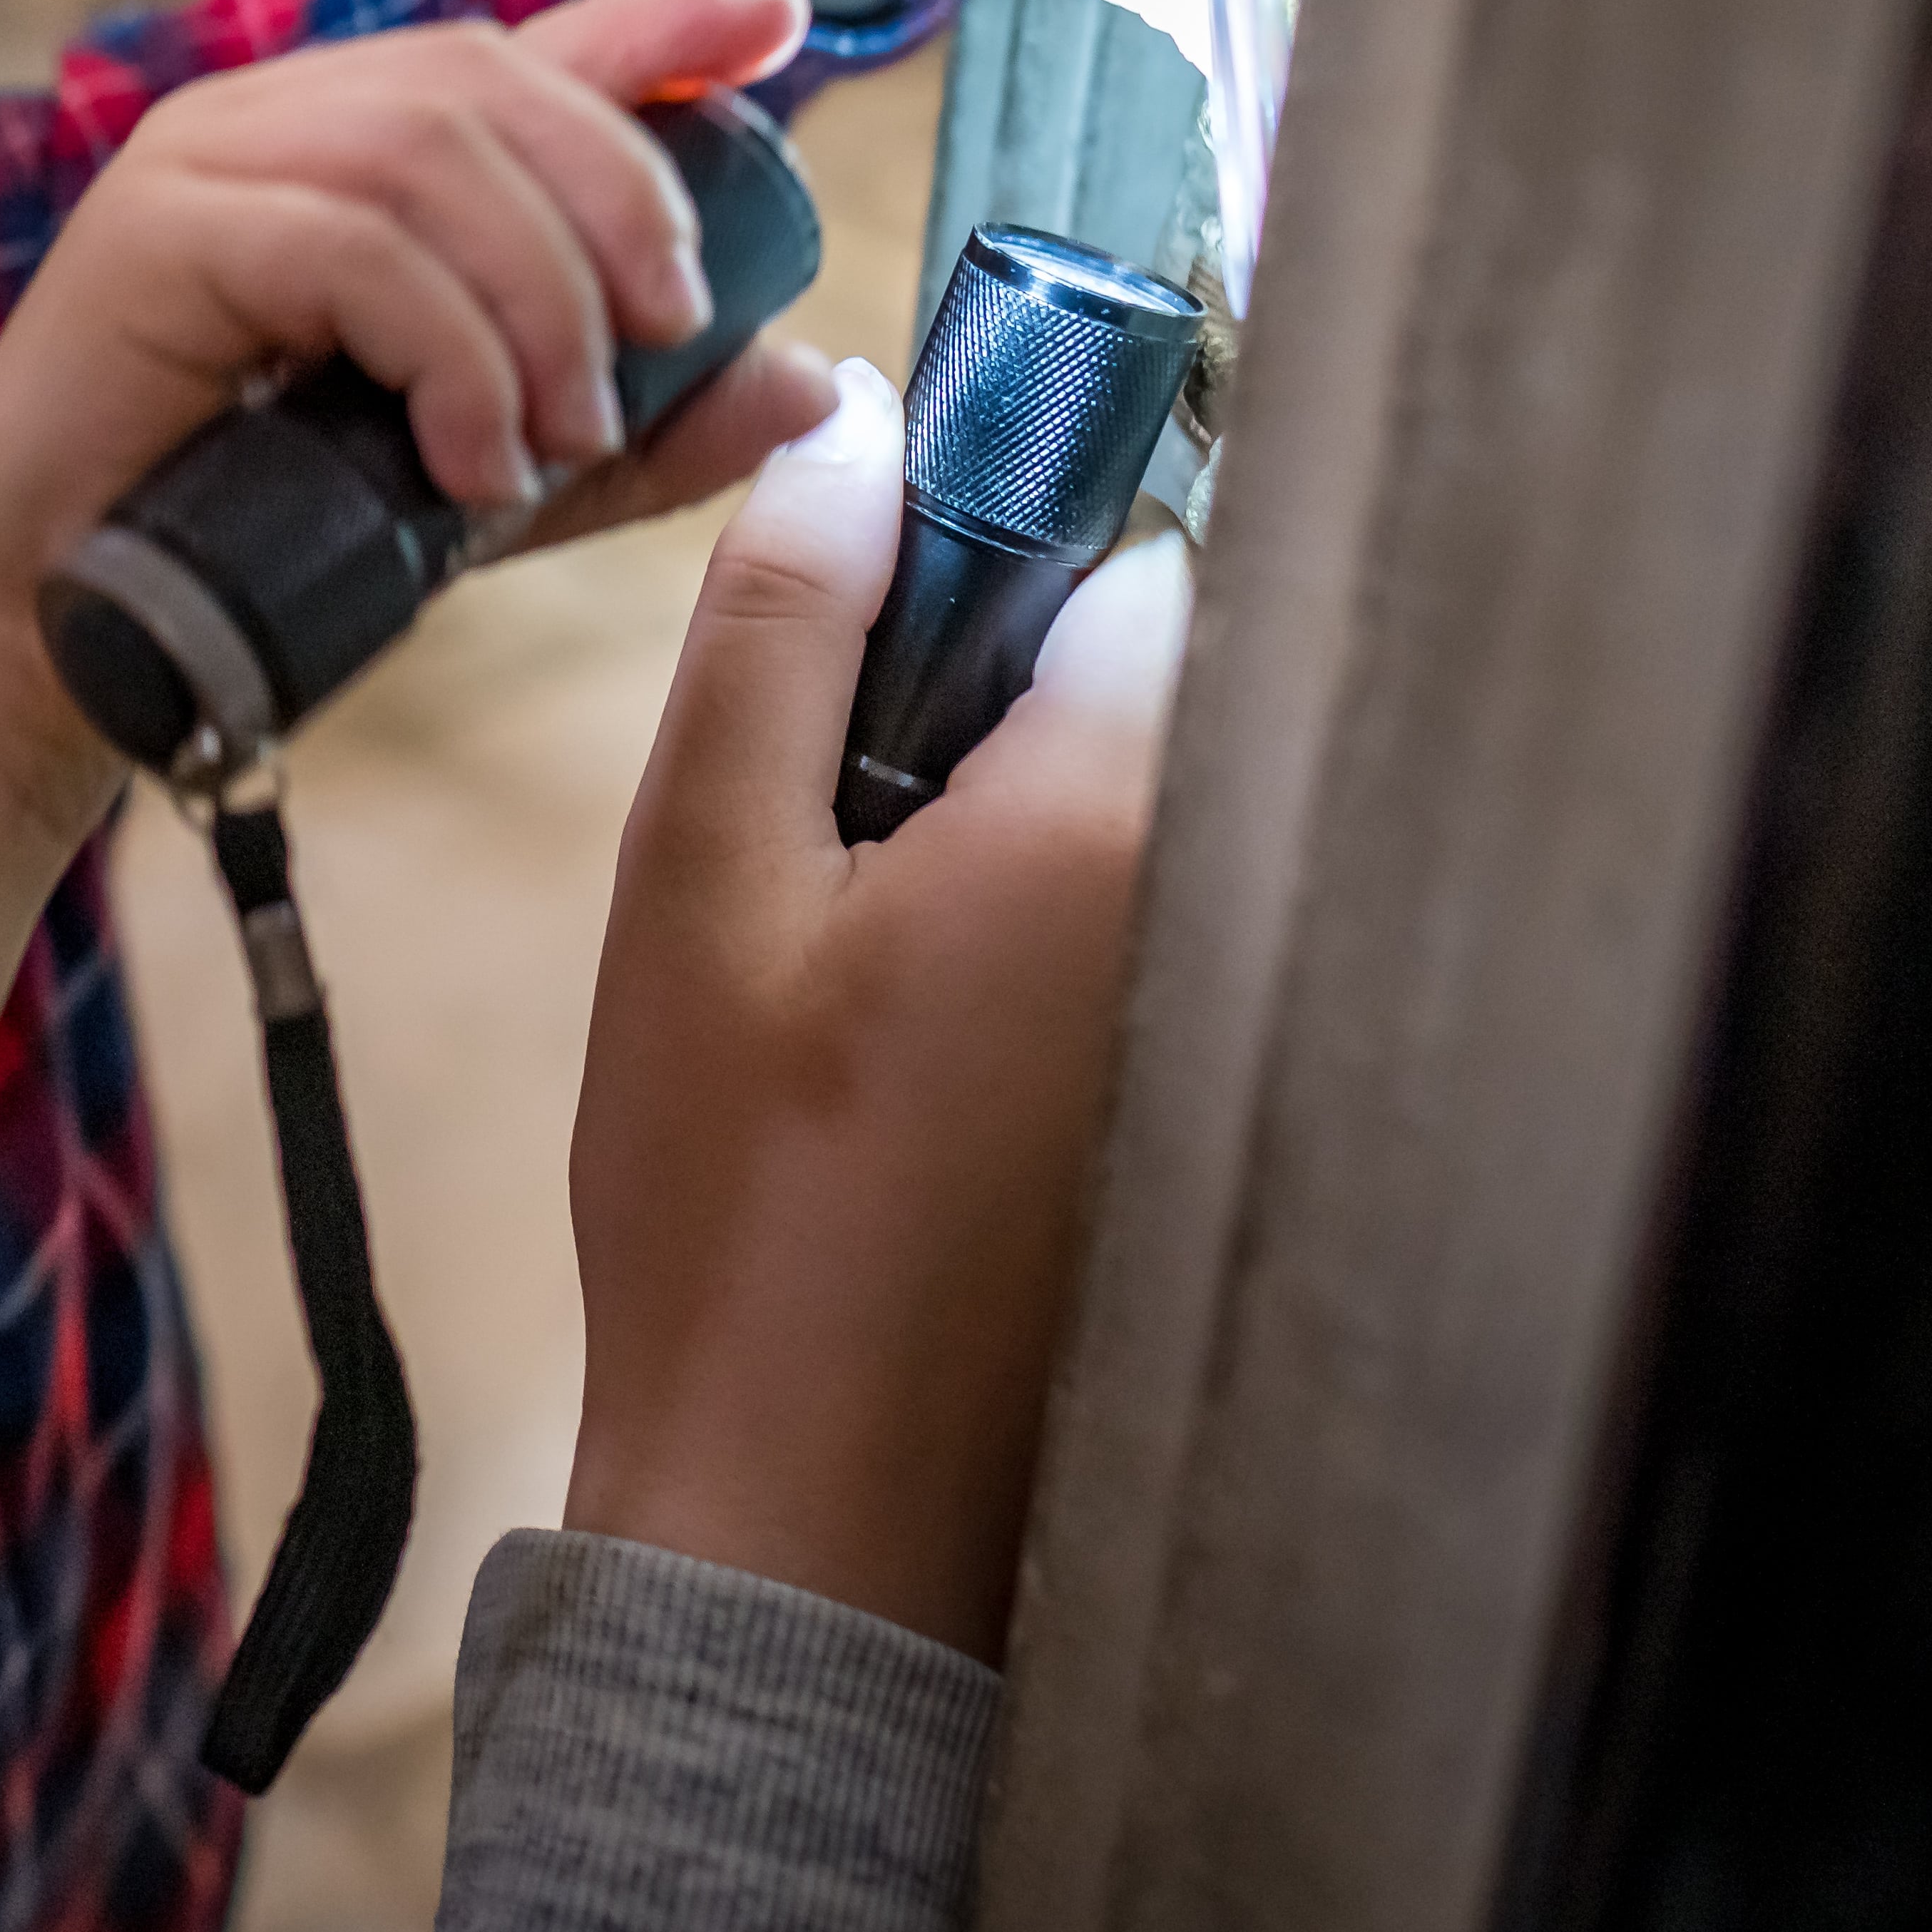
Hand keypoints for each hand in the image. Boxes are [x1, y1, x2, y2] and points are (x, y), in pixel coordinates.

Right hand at [0, 0, 820, 765]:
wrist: (64, 647)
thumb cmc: (264, 549)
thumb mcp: (489, 480)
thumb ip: (638, 433)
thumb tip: (804, 378)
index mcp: (344, 148)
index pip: (521, 46)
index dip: (656, 20)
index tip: (776, 28)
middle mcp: (267, 121)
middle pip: (491, 79)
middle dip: (619, 196)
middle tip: (672, 338)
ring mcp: (196, 165)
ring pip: (429, 151)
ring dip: (540, 295)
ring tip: (562, 435)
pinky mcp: (147, 238)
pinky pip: (347, 245)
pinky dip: (447, 351)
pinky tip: (470, 461)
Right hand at [560, 359, 1189, 1659]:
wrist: (807, 1500)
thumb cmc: (731, 1194)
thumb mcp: (696, 873)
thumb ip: (778, 633)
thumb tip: (848, 431)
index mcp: (1113, 823)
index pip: (1136, 558)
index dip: (1001, 534)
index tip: (876, 580)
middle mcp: (1228, 903)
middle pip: (1161, 677)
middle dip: (997, 676)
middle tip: (834, 787)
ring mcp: (1235, 1016)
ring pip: (1150, 804)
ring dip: (1012, 803)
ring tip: (854, 923)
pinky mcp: (1207, 1101)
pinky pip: (1149, 926)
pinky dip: (1037, 923)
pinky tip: (910, 1028)